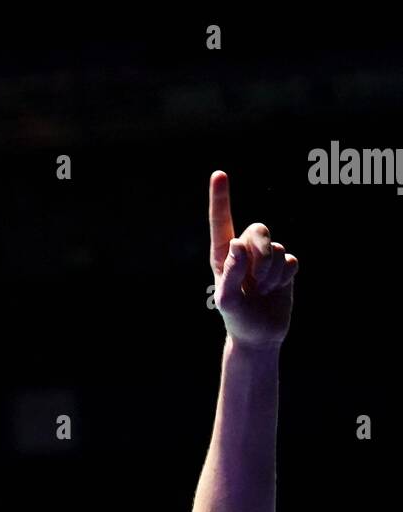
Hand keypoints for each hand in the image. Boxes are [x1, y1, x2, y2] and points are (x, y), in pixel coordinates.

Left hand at [208, 170, 297, 348]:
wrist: (258, 337)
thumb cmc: (236, 319)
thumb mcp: (228, 300)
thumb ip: (231, 273)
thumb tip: (238, 244)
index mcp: (223, 254)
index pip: (221, 222)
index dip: (221, 198)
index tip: (219, 174)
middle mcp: (243, 251)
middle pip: (259, 230)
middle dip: (261, 253)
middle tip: (255, 281)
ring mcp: (264, 258)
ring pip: (277, 248)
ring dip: (271, 274)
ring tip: (260, 291)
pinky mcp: (283, 268)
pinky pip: (291, 261)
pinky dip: (284, 278)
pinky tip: (275, 290)